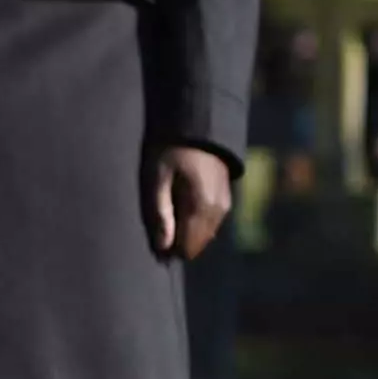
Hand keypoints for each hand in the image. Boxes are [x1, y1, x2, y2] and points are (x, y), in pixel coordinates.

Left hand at [147, 142, 235, 260]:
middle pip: (197, 245)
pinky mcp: (225, 200)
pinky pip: (210, 224)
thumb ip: (160, 213)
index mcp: (201, 207)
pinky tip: (180, 209)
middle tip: (157, 226)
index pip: (188, 248)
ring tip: (167, 214)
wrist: (199, 127)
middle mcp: (218, 211)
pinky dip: (195, 225)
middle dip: (177, 243)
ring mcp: (225, 206)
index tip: (152, 240)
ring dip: (186, 234)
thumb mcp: (157, 178)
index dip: (168, 251)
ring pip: (204, 236)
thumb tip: (162, 248)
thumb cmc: (170, 151)